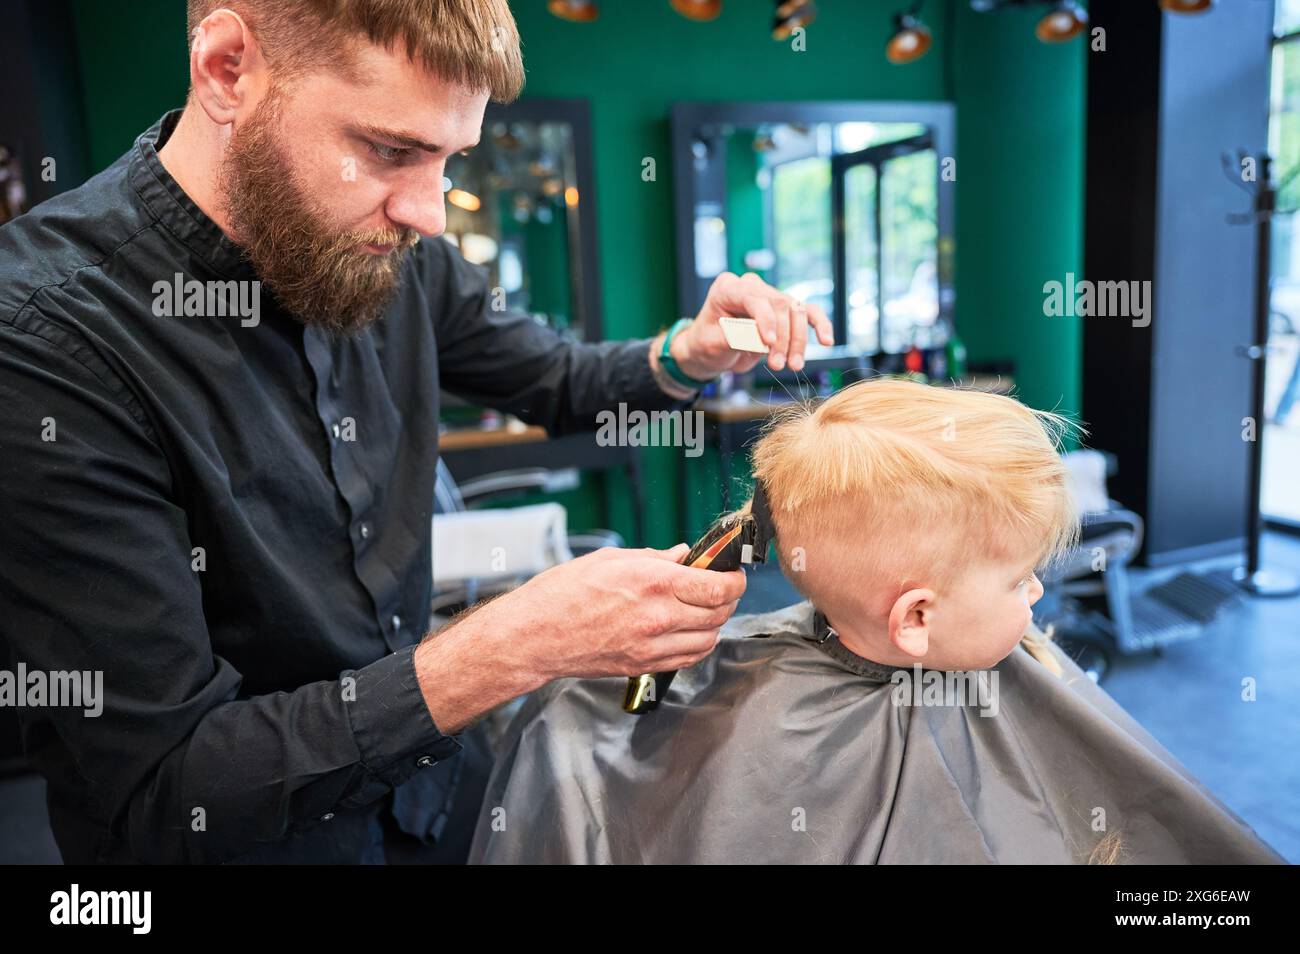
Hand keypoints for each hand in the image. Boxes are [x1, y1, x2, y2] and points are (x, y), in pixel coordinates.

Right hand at [415, 545, 745, 731]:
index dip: (735, 580)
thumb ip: (654, 558)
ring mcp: (652, 646)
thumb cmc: (563, 592)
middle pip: (720, 613)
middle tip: (720, 588)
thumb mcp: (611, 559)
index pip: (719, 586)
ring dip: (714, 623)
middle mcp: (659, 616)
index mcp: (654, 582)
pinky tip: (687, 631)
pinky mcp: (644, 666)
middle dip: (727, 599)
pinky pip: (688, 658)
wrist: (535, 635)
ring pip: (709, 639)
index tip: (733, 574)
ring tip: (701, 609)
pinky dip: (697, 644)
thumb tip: (683, 555)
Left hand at [673, 271, 833, 377]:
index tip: (768, 345)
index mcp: (728, 288)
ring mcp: (770, 296)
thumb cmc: (708, 344)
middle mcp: (751, 286)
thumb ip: (735, 338)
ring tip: (794, 366)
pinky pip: (807, 313)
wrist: (712, 351)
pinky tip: (827, 341)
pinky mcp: (784, 311)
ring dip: (798, 341)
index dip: (765, 320)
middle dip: (782, 338)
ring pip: (795, 311)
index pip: (754, 298)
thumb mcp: (714, 344)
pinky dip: (819, 325)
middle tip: (777, 365)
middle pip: (779, 305)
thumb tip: (762, 340)